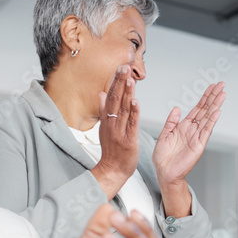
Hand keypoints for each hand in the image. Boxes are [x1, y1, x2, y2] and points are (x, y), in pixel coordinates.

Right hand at [93, 65, 139, 196]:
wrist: (112, 170)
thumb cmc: (111, 150)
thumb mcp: (105, 128)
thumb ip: (104, 110)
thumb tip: (102, 93)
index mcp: (107, 119)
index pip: (111, 96)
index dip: (116, 81)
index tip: (120, 67)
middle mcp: (112, 123)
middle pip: (115, 99)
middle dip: (120, 82)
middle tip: (124, 67)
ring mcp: (119, 131)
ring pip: (123, 109)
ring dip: (126, 93)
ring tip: (129, 79)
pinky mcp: (128, 140)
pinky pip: (131, 124)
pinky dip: (133, 112)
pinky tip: (135, 101)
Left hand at [152, 82, 226, 216]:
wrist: (164, 172)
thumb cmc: (163, 157)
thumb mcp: (164, 135)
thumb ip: (171, 122)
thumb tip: (177, 108)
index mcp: (184, 126)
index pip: (197, 108)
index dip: (205, 97)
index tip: (212, 86)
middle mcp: (193, 130)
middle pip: (206, 110)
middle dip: (213, 97)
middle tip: (222, 85)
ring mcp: (197, 137)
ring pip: (208, 118)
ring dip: (215, 106)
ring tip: (222, 94)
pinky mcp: (198, 145)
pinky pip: (206, 131)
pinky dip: (212, 121)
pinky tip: (217, 112)